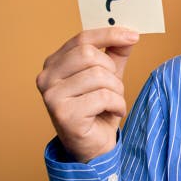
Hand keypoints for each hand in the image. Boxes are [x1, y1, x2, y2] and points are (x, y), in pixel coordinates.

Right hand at [36, 27, 139, 162]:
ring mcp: (52, 96)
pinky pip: (103, 97)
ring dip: (117, 91)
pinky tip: (113, 113)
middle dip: (112, 71)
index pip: (82, 39)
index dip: (109, 34)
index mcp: (54, 64)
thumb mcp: (109, 76)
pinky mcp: (64, 114)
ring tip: (113, 103)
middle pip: (90, 55)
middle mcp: (46, 77)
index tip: (134, 36)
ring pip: (99, 76)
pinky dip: (117, 104)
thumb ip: (115, 54)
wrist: (94, 146)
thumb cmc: (99, 109)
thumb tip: (129, 34)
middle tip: (115, 88)